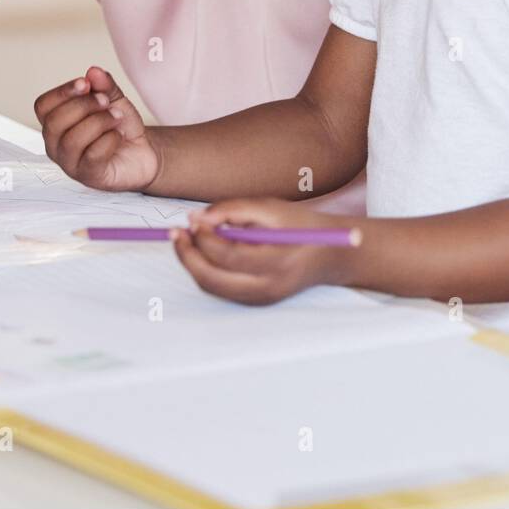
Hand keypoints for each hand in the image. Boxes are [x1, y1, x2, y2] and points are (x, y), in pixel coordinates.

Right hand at [34, 65, 156, 190]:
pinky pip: (92, 156)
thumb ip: (104, 85)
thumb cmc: (121, 128)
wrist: (143, 152)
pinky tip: (118, 135)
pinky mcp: (89, 176)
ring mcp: (71, 163)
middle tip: (106, 101)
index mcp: (56, 123)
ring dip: (99, 122)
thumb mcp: (114, 99)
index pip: (43, 106)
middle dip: (83, 105)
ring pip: (72, 140)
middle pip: (54, 122)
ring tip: (117, 117)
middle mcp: (57, 144)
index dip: (62, 92)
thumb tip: (94, 72)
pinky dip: (109, 140)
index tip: (85, 83)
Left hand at [173, 197, 349, 304]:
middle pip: (212, 279)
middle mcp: (267, 286)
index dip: (204, 237)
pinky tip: (202, 250)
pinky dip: (206, 269)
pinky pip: (221, 288)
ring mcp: (261, 298)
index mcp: (277, 261)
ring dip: (193, 263)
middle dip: (187, 255)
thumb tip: (197, 218)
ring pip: (212, 286)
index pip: (228, 255)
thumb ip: (234, 209)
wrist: (331, 254)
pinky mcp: (256, 301)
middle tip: (176, 233)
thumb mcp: (272, 207)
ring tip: (185, 239)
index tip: (193, 219)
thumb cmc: (301, 225)